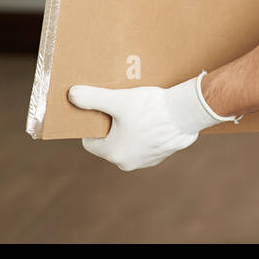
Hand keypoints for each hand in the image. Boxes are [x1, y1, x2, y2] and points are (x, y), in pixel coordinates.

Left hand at [68, 72, 238, 170]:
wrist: (186, 114)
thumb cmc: (151, 108)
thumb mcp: (118, 100)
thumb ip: (93, 98)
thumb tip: (72, 96)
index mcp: (113, 153)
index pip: (90, 141)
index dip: (93, 124)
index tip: (100, 110)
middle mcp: (127, 162)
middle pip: (108, 142)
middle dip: (110, 125)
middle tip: (118, 107)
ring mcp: (144, 161)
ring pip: (126, 142)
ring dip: (126, 129)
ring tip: (134, 110)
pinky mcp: (158, 156)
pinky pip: (142, 143)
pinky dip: (142, 132)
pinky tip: (149, 117)